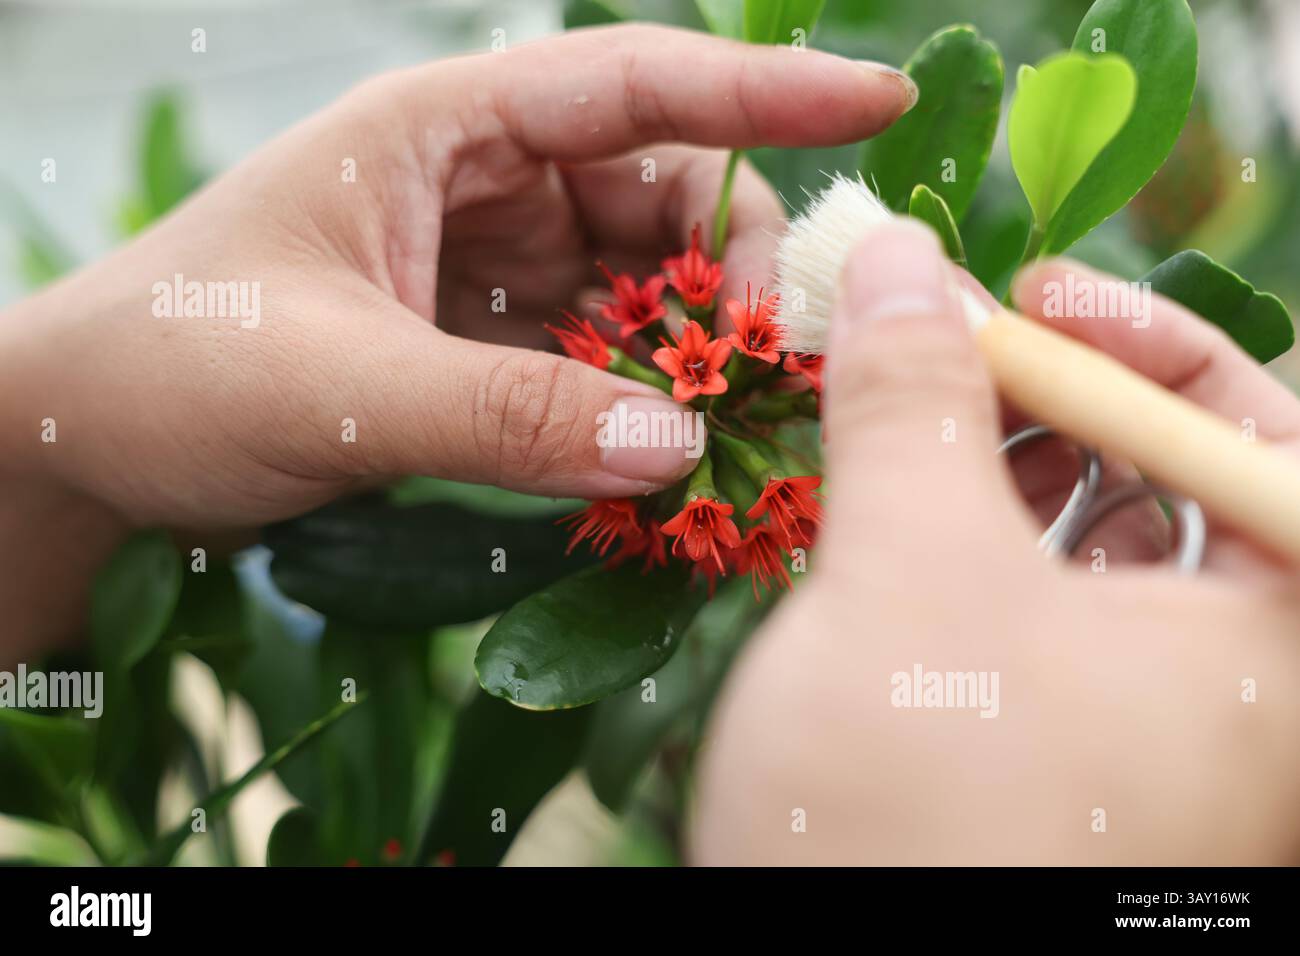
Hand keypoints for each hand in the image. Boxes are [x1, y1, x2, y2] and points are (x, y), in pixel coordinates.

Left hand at [0, 25, 915, 653]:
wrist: (89, 442)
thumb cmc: (175, 366)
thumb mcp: (342, 386)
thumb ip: (510, 419)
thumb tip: (677, 448)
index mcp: (439, 130)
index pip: (627, 83)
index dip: (759, 90)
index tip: (874, 100)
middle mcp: (478, 185)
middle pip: (658, 194)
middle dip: (728, 270)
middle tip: (775, 363)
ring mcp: (487, 266)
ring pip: (638, 284)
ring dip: (690, 349)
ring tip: (727, 422)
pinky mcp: (484, 344)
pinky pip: (597, 358)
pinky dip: (638, 401)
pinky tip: (659, 451)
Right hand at [694, 222, 1299, 864]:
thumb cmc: (922, 814)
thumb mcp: (911, 578)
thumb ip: (913, 402)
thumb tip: (897, 259)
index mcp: (1280, 647)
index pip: (1270, 434)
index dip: (1150, 338)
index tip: (1025, 296)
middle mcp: (1244, 690)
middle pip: (1182, 482)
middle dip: (1058, 399)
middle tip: (945, 348)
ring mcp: (1157, 733)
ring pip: (1102, 550)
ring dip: (1004, 466)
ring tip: (904, 424)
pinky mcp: (1069, 758)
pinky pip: (1044, 618)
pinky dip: (976, 546)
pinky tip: (896, 519)